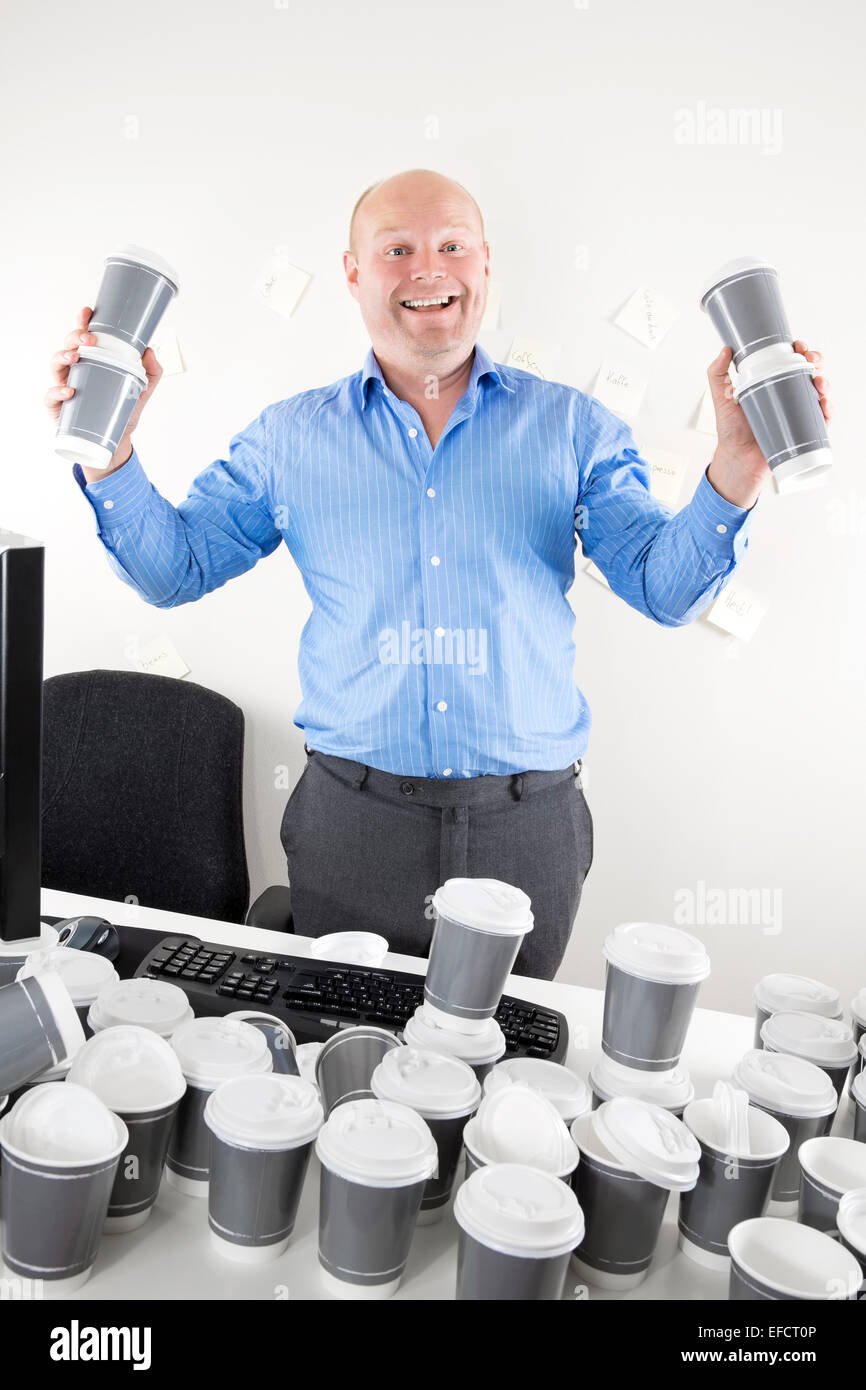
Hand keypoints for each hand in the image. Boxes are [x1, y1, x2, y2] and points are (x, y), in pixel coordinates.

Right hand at [45, 305, 162, 472]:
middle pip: (68, 345)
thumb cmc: (122, 412)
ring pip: (56, 365)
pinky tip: (69, 391)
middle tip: (88, 338)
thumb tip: (150, 351)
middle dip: (75, 336)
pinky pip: (51, 396)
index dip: (83, 321)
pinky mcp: (57, 407)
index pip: (84, 336)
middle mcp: (75, 370)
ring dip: (63, 356)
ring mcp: (64, 387)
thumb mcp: (141, 391)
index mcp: (92, 361)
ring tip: (75, 357)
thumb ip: (150, 373)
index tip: (87, 312)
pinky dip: (57, 392)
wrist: (115, 442)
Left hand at [705, 339, 831, 508]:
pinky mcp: (803, 430)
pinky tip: (824, 405)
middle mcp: (787, 395)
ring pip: (819, 392)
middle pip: (808, 371)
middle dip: (815, 361)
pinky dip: (828, 410)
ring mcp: (796, 412)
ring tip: (818, 383)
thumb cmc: (731, 430)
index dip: (798, 350)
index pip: (790, 360)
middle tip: (810, 360)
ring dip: (824, 383)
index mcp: (771, 382)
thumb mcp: (721, 398)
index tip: (797, 346)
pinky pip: (822, 419)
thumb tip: (725, 350)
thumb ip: (717, 373)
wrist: (737, 459)